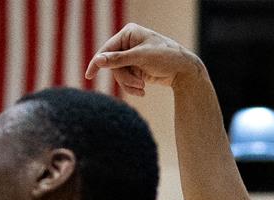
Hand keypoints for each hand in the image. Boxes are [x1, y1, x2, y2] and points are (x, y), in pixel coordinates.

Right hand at [84, 24, 202, 97]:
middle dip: (124, 77)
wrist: (184, 71)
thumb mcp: (141, 57)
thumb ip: (118, 59)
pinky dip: (132, 87)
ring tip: (142, 88)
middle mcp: (128, 44)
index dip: (97, 62)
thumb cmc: (166, 57)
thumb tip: (97, 60)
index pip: (107, 49)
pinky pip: (126, 80)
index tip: (89, 75)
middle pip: (113, 65)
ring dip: (129, 84)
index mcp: (128, 33)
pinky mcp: (136, 69)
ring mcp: (132, 57)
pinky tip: (143, 92)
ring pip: (119, 74)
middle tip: (138, 84)